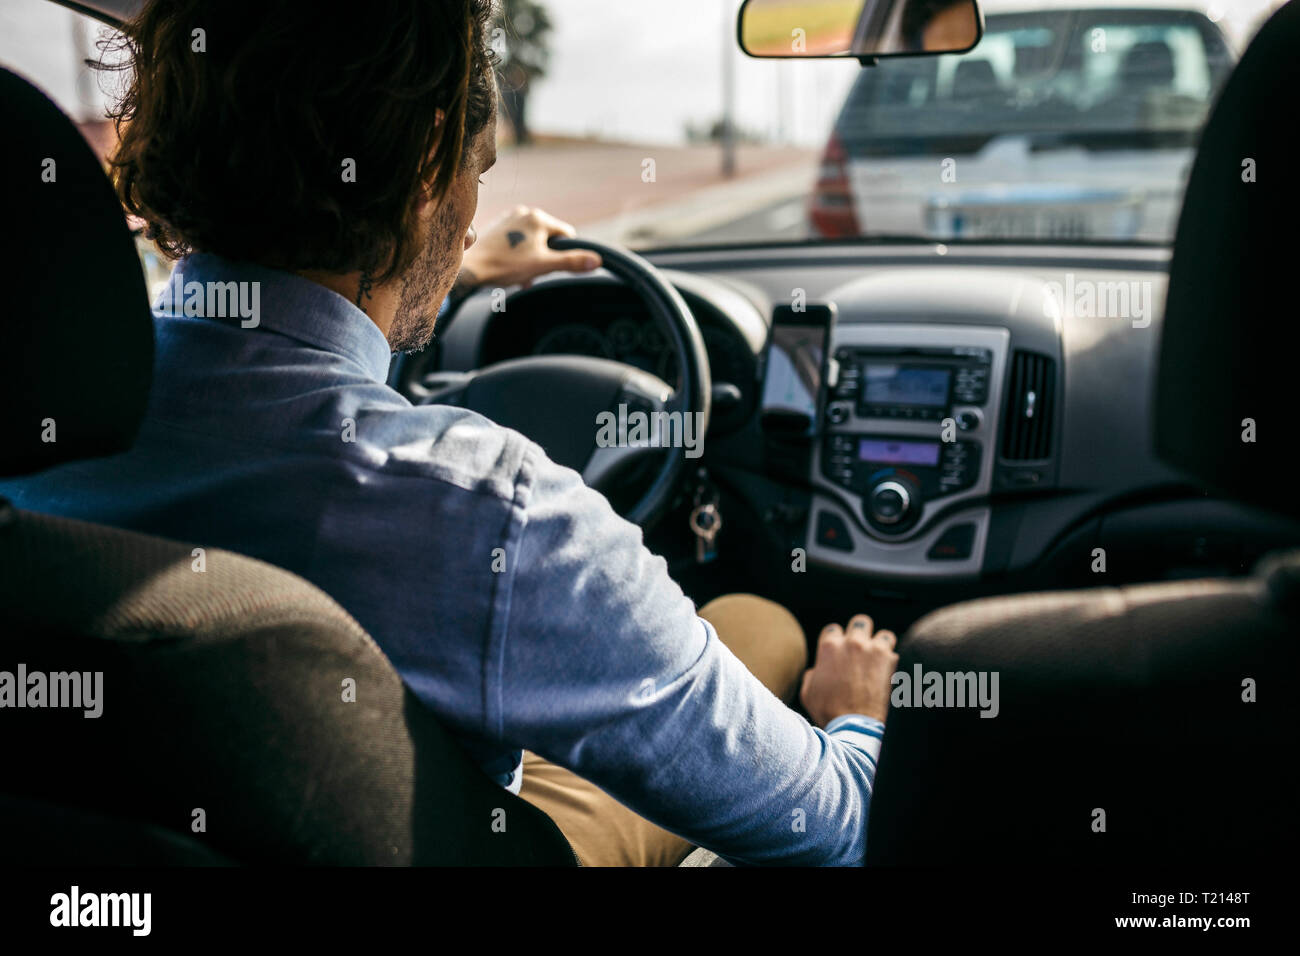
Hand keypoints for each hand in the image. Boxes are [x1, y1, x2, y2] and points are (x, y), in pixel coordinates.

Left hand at [460, 206, 601, 290]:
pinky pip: (517, 241)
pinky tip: (509, 267)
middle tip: (531, 274)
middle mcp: (524, 213)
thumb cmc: (506, 266)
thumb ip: (571, 262)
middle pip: (548, 239)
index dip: (563, 254)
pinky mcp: (497, 227)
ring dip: (532, 259)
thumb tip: (597, 260)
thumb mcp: (543, 265)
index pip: (566, 234)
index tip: (549, 267)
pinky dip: (518, 254)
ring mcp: (509, 219)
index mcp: (539, 218)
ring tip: (519, 273)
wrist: (472, 267)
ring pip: (532, 241)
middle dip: (545, 258)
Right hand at [800, 614, 897, 725]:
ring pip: (883, 635)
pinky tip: (888, 672)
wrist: (853, 726)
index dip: (836, 641)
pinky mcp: (889, 661)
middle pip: (860, 623)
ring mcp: (872, 649)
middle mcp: (852, 642)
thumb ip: (811, 675)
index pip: (833, 629)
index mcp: (829, 646)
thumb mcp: (808, 692)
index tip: (840, 652)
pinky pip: (894, 652)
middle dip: (861, 633)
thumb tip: (816, 671)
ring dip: (881, 645)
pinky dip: (892, 661)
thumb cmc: (828, 712)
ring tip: (880, 659)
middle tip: (862, 649)